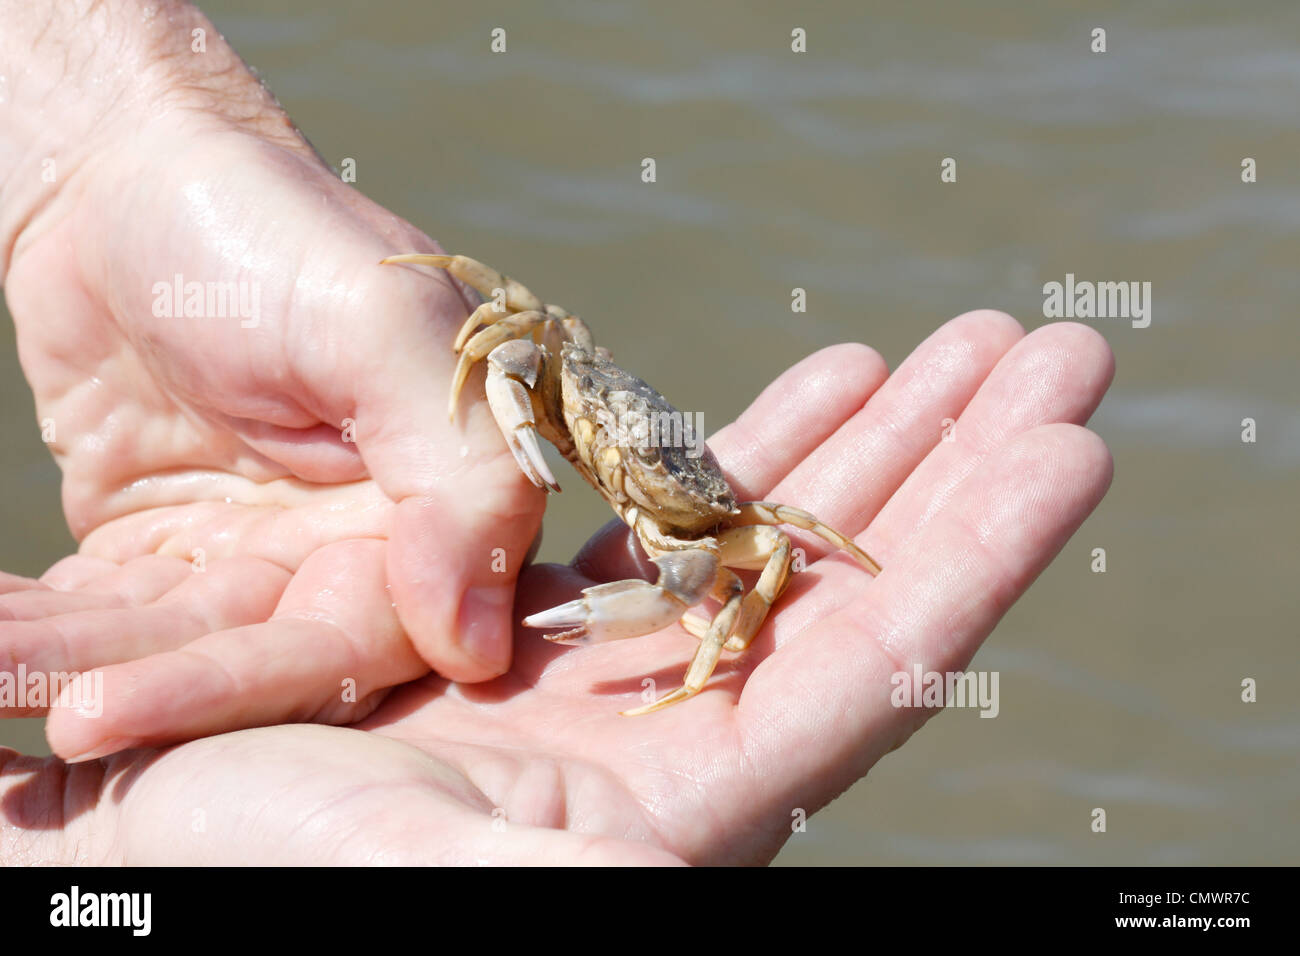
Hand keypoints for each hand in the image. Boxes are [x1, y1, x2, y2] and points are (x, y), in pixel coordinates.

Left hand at [0, 1, 544, 759]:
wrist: (135, 186)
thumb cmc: (276, 234)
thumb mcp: (382, 327)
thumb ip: (461, 473)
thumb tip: (477, 646)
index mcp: (434, 509)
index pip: (371, 637)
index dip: (258, 681)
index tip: (121, 707)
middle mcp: (355, 551)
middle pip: (259, 665)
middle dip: (142, 691)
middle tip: (43, 716)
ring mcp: (254, 560)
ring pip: (168, 651)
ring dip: (64, 665)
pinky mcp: (162, 557)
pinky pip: (104, 621)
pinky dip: (35, 636)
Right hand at [1, 316, 1113, 864]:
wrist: (128, 830)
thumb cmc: (236, 867)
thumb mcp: (410, 871)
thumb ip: (586, 868)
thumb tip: (707, 855)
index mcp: (665, 821)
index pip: (870, 669)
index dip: (978, 557)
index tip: (1071, 449)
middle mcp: (662, 758)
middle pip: (847, 593)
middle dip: (959, 473)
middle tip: (1053, 364)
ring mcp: (609, 690)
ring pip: (774, 544)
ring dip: (875, 443)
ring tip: (962, 350)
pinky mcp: (543, 639)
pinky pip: (677, 528)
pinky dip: (750, 446)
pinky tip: (824, 384)